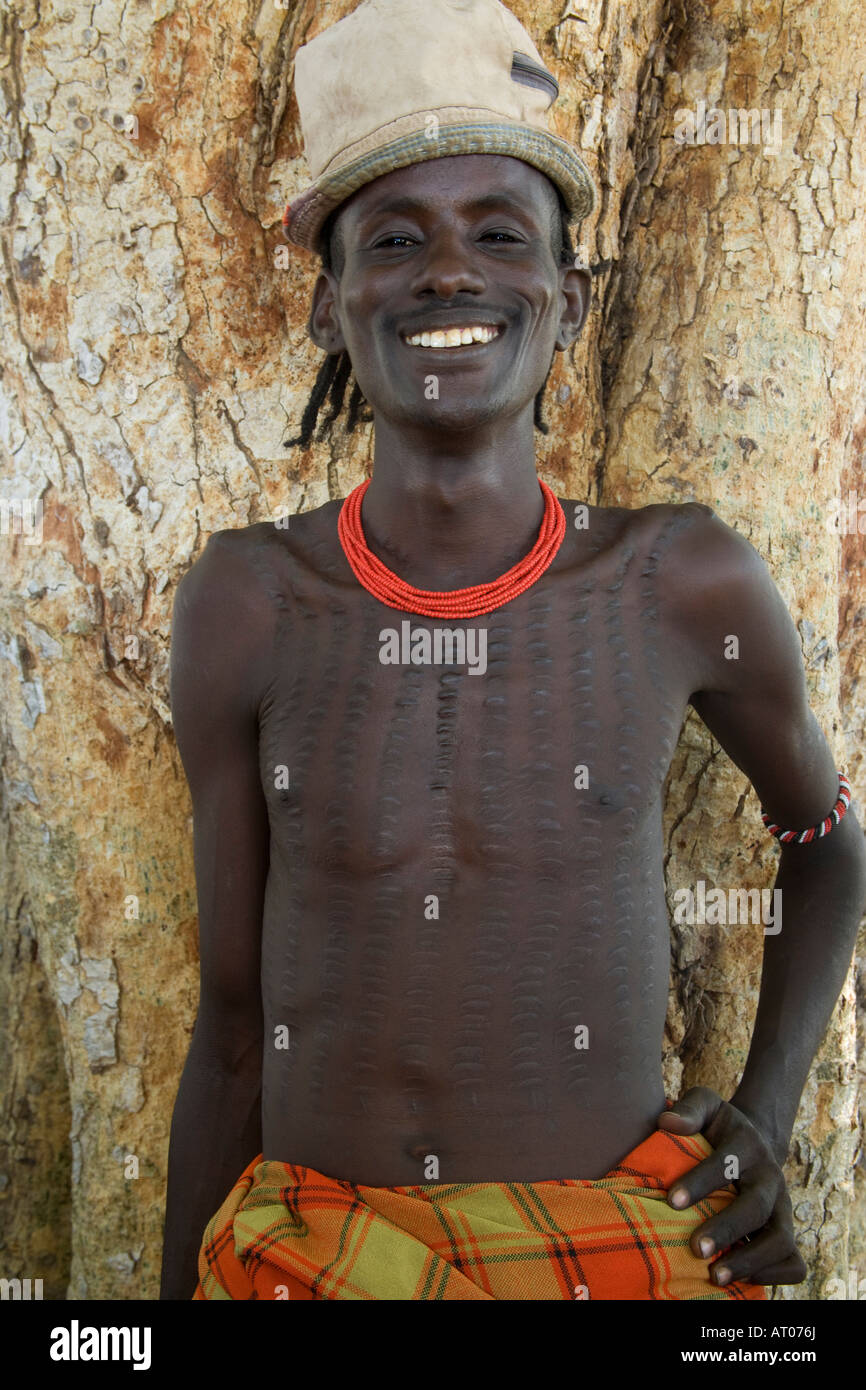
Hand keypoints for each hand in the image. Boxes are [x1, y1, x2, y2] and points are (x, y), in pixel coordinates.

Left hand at [657, 1085, 806, 1286]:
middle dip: (726, 1230)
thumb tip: (667, 1123)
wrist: (751, 1143)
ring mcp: (783, 1208)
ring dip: (750, 1261)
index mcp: (748, 1145)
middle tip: (695, 1248)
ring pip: (780, 1240)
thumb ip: (689, 1109)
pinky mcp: (787, 1233)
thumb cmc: (717, 1128)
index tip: (671, 1201)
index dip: (700, 1182)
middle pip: (755, 1207)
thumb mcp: (705, 1106)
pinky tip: (740, 1281)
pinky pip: (793, 1263)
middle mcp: (771, 1177)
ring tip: (715, 1276)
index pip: (727, 1163)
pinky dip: (772, 1276)